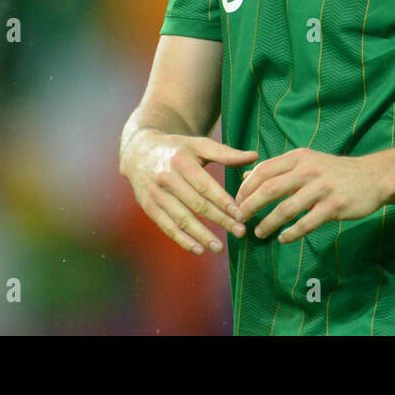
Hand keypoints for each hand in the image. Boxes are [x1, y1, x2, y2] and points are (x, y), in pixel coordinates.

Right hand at [121, 130, 257, 254]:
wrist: (139, 151)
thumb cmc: (177, 149)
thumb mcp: (198, 145)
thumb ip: (226, 153)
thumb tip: (255, 156)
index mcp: (181, 160)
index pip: (205, 185)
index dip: (223, 201)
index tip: (241, 214)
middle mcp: (166, 177)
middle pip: (196, 204)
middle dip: (220, 220)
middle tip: (240, 232)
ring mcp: (156, 193)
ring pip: (181, 218)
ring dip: (202, 235)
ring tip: (220, 248)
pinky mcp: (148, 206)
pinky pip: (167, 226)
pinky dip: (182, 240)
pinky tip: (198, 249)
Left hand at [234, 148, 383, 242]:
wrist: (372, 177)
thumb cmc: (334, 171)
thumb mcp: (306, 161)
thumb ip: (278, 169)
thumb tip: (246, 178)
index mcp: (298, 157)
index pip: (263, 170)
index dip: (246, 188)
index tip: (236, 201)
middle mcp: (308, 170)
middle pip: (269, 189)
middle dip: (250, 206)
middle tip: (239, 219)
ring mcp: (321, 188)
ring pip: (286, 209)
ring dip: (268, 223)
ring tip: (258, 232)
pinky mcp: (334, 207)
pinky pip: (306, 224)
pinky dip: (291, 233)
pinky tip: (283, 238)